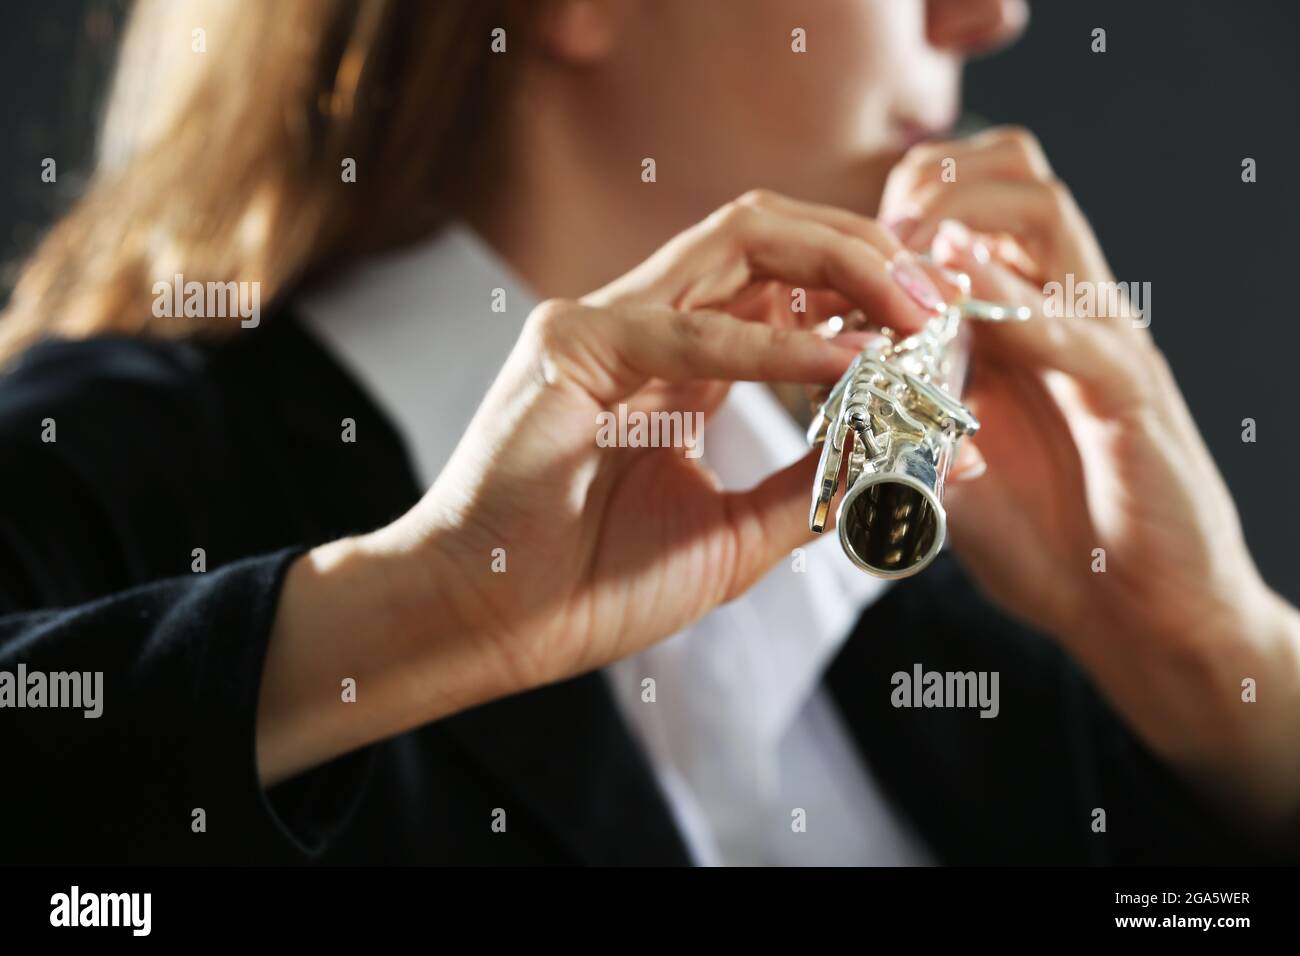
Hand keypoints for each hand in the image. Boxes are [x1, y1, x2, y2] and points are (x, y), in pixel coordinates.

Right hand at [259, 191, 943, 783]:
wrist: (495, 624)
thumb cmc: (595, 581)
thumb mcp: (736, 533)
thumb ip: (814, 485)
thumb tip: (913, 455)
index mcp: (682, 361)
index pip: (786, 284)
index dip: (869, 290)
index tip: (942, 331)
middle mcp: (647, 324)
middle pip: (772, 238)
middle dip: (869, 257)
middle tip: (943, 303)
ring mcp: (603, 322)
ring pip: (738, 244)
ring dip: (840, 268)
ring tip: (916, 312)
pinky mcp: (569, 346)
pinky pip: (692, 332)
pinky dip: (779, 343)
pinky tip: (849, 361)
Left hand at [880, 127, 1299, 826]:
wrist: (1140, 613)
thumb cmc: (1050, 537)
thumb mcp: (957, 463)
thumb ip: (908, 416)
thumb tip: (830, 392)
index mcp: (1028, 319)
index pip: (978, 201)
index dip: (906, 202)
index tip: (846, 252)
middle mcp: (1067, 313)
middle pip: (1016, 176)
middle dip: (933, 183)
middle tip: (877, 238)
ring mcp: (1102, 346)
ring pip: (1048, 220)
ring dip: (963, 222)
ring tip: (908, 258)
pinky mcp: (1131, 402)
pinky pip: (1079, 334)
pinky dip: (1017, 313)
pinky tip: (966, 310)